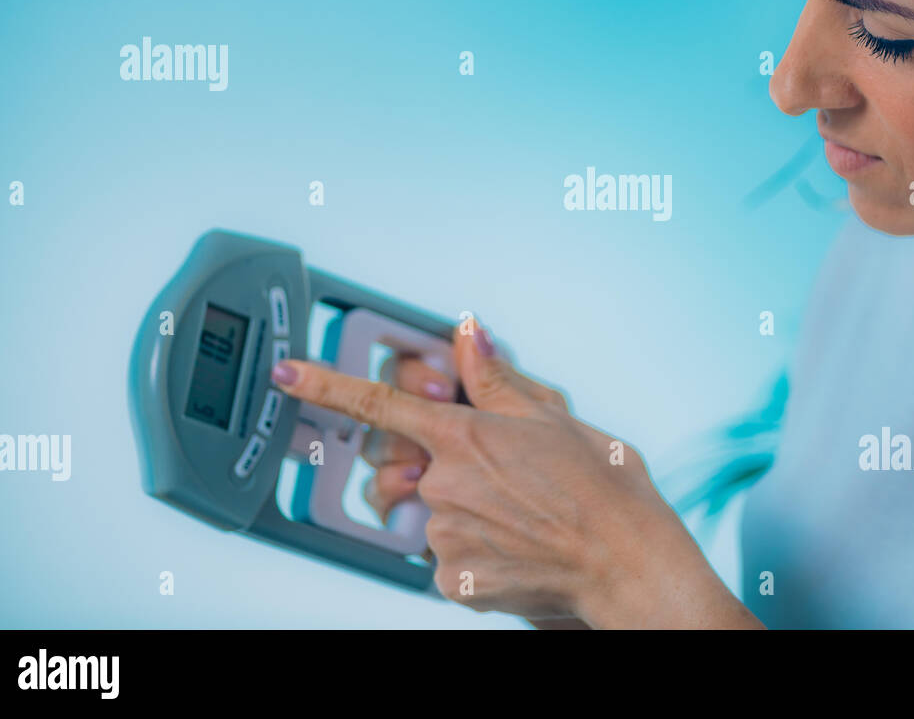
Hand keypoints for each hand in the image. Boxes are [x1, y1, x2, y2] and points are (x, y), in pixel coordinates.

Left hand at [273, 318, 760, 627]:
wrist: (626, 565)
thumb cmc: (603, 489)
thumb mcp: (554, 418)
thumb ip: (497, 380)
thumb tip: (466, 336)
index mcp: (465, 434)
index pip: (379, 403)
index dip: (325, 385)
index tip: (288, 374)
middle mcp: (444, 483)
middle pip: (405, 463)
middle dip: (432, 461)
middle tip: (493, 473)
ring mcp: (443, 535)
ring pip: (428, 511)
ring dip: (458, 506)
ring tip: (516, 512)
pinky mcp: (451, 578)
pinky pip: (444, 554)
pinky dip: (474, 546)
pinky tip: (515, 543)